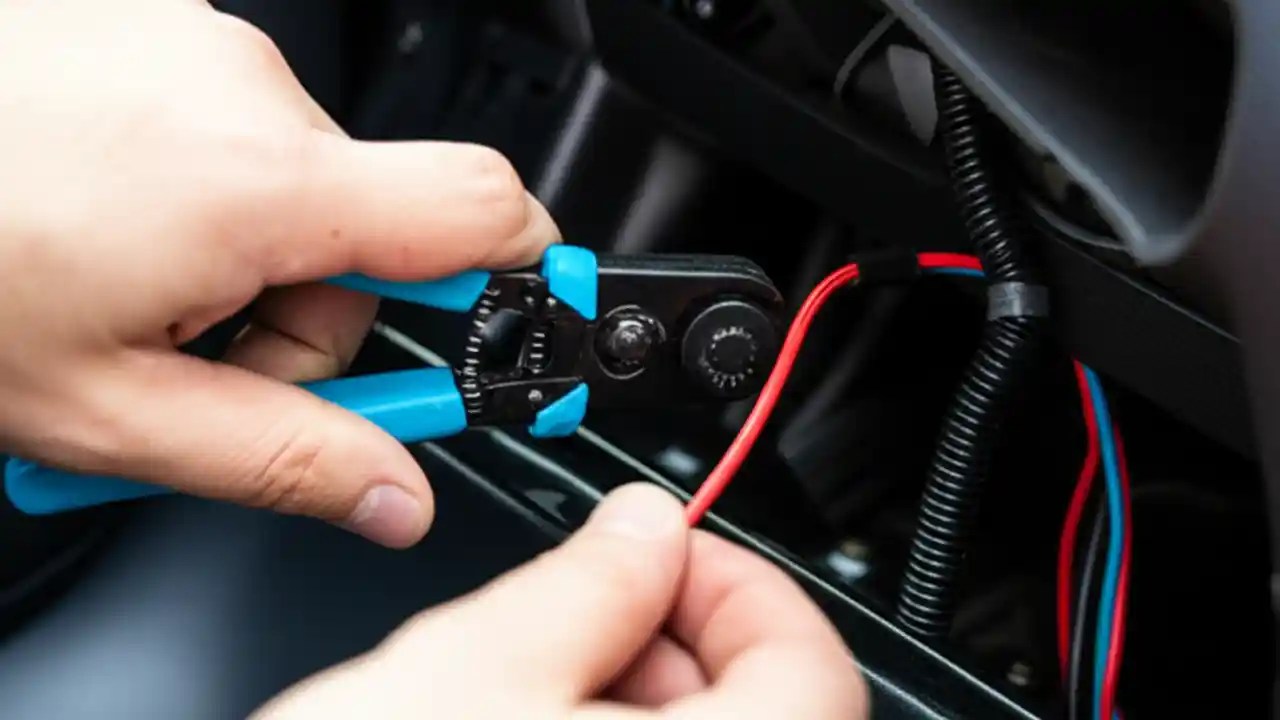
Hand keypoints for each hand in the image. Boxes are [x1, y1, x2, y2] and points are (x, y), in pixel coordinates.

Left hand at [0, 0, 558, 546]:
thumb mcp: (108, 409)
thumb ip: (282, 460)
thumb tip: (390, 493)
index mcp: (255, 182)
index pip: (479, 209)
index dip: (522, 277)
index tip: (520, 328)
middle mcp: (241, 88)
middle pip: (371, 224)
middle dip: (315, 314)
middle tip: (215, 361)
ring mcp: (189, 44)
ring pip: (295, 183)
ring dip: (249, 255)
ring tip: (133, 291)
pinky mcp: (146, 28)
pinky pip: (231, 129)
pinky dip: (201, 194)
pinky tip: (109, 227)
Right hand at [253, 484, 868, 718]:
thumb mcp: (472, 668)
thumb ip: (586, 580)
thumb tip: (644, 525)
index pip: (811, 665)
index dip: (736, 580)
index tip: (664, 549)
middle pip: (763, 711)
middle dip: (670, 636)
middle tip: (581, 603)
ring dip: (633, 699)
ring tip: (523, 681)